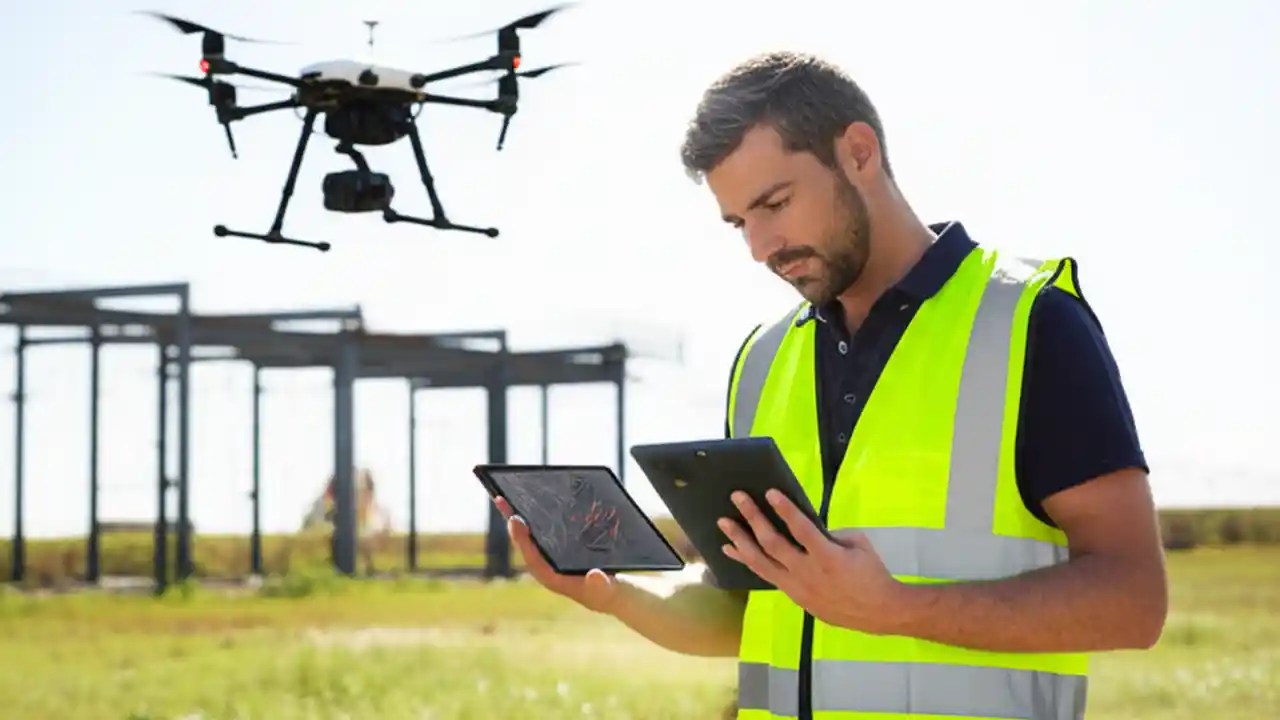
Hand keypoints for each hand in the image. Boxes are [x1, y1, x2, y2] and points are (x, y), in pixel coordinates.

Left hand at [492, 496, 620, 613]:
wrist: (611, 592)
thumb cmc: (607, 592)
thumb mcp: (606, 589)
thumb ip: (599, 584)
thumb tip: (595, 575)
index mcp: (553, 579)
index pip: (532, 558)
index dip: (522, 540)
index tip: (514, 520)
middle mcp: (546, 567)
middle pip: (525, 543)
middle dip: (513, 522)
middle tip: (501, 500)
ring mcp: (549, 558)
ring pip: (529, 535)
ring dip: (517, 516)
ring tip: (504, 496)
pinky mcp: (554, 549)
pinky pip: (539, 532)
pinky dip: (532, 517)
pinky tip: (527, 499)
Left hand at [719, 489, 908, 634]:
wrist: (878, 612)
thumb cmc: (871, 573)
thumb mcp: (858, 544)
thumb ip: (830, 533)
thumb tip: (805, 525)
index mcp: (828, 557)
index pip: (801, 529)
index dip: (784, 509)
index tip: (769, 492)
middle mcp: (807, 573)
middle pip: (772, 544)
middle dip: (753, 518)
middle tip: (737, 498)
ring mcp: (797, 587)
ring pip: (761, 563)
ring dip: (740, 541)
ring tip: (724, 524)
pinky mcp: (793, 596)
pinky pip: (765, 576)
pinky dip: (748, 561)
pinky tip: (734, 550)